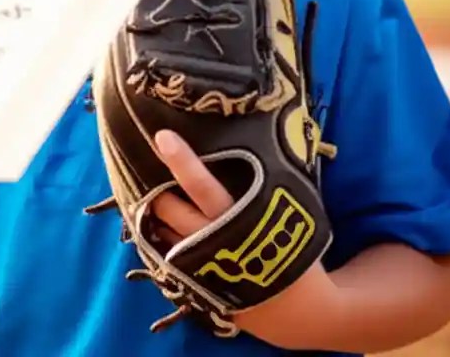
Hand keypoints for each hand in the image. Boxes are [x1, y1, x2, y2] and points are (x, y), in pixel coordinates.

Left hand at [151, 130, 343, 348]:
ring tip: (148, 195)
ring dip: (153, 215)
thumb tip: (265, 137)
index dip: (183, 161)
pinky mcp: (194, 287)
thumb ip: (270, 185)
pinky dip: (160, 240)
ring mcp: (200, 269)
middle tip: (147, 169)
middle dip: (156, 189)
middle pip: (170, 209)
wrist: (302, 312)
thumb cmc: (295, 251)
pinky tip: (157, 227)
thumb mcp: (290, 215)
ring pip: (162, 233)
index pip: (204, 187)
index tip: (163, 136)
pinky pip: (165, 257)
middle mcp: (214, 245)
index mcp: (240, 223)